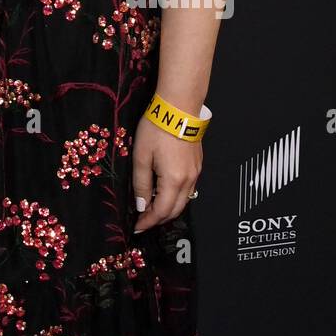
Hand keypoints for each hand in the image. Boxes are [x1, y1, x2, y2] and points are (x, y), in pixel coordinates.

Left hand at [131, 116, 201, 234]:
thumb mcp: (141, 156)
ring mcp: (196, 173)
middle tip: (143, 220)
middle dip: (158, 218)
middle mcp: (189, 180)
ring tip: (151, 207)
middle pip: (175, 210)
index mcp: (174, 180)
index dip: (148, 221)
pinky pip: (188, 189)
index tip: (137, 227)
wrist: (178, 107)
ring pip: (183, 201)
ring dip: (168, 208)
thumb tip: (141, 205)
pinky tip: (164, 192)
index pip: (161, 211)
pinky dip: (176, 197)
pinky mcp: (197, 165)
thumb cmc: (157, 129)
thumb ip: (140, 183)